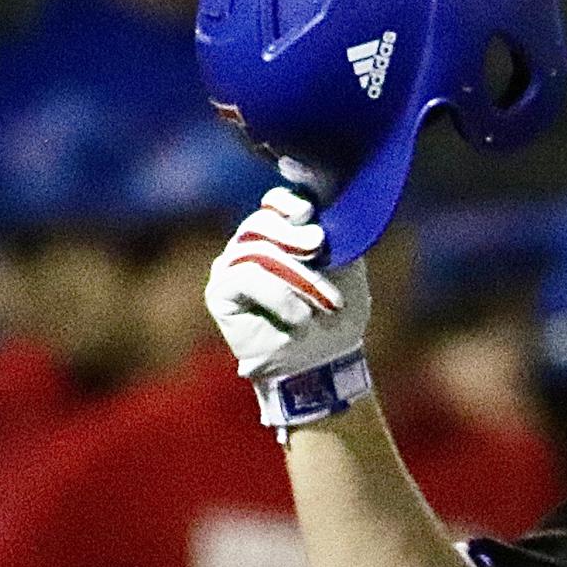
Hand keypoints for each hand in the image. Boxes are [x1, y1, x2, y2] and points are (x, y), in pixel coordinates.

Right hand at [205, 183, 372, 426]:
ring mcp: (230, 266)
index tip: (307, 212)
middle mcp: (250, 246)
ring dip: (298, 275)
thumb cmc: (336, 316)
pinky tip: (300, 316)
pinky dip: (278, 294)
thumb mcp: (347, 269)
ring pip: (256, 250)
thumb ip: (336, 236)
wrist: (323, 362)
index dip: (287, 203)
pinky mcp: (220, 292)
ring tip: (327, 302)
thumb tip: (327, 211)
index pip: (275, 205)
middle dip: (294, 236)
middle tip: (319, 247)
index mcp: (280, 236)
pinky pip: (245, 276)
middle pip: (262, 223)